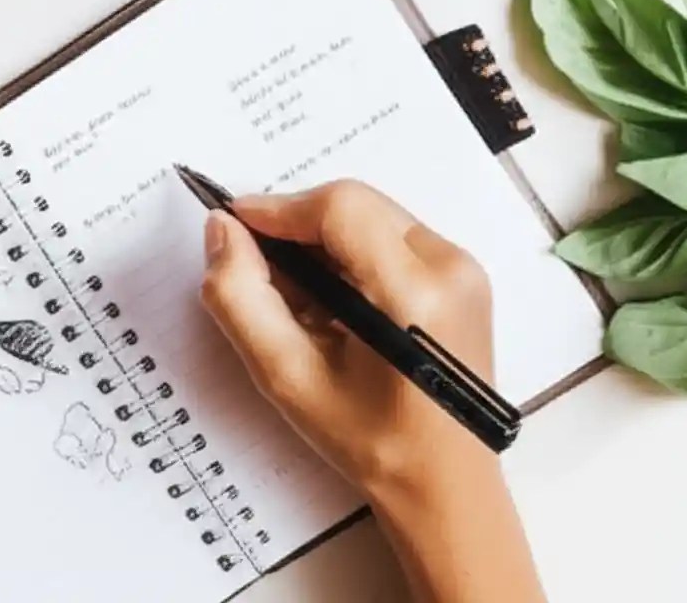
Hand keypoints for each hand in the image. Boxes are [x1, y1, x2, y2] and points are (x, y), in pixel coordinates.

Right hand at [201, 179, 495, 494]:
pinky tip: (331, 300)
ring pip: (372, 215)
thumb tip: (222, 232)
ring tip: (295, 294)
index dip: (277, 208)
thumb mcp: (287, 377)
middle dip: (297, 224)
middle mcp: (450, 267)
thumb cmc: (370, 440)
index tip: (232, 226)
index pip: (337, 208)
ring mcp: (464, 269)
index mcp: (413, 294)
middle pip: (355, 204)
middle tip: (256, 266)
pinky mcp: (464, 276)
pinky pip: (394, 236)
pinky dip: (351, 253)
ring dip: (323, 239)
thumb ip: (242, 298)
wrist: (445, 481)